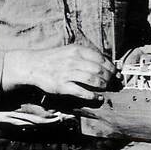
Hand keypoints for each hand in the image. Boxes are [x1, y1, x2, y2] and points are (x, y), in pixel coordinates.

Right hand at [4, 45, 119, 100]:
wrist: (33, 65)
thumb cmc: (55, 59)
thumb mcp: (71, 51)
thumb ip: (87, 56)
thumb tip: (108, 64)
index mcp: (78, 51)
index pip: (101, 59)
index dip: (112, 68)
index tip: (117, 74)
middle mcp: (74, 61)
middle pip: (100, 70)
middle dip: (110, 78)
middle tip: (114, 84)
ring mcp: (67, 74)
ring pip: (93, 80)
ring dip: (103, 86)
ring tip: (106, 89)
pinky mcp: (62, 86)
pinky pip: (82, 92)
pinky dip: (93, 96)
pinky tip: (98, 98)